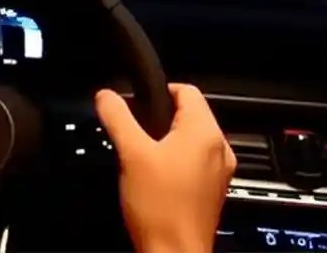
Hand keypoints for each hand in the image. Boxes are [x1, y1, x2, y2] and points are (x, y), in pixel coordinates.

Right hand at [95, 84, 235, 252]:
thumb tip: (106, 95)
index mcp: (205, 132)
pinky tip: (157, 177)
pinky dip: (177, 161)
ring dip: (169, 141)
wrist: (175, 252)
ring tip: (143, 155)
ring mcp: (220, 171)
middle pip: (191, 114)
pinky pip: (197, 162)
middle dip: (161, 118)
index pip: (187, 90)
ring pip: (193, 140)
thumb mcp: (131, 154)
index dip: (159, 90)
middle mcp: (220, 148)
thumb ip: (117, 118)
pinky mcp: (214, 190)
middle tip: (135, 131)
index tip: (137, 102)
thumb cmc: (160, 206)